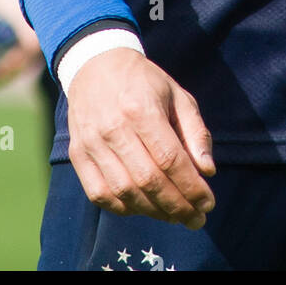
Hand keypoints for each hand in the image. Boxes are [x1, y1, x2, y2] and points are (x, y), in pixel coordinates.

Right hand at [67, 50, 215, 226]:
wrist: (96, 65)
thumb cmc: (144, 82)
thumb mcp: (177, 95)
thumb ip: (195, 132)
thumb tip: (207, 172)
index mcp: (142, 109)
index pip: (170, 159)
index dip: (191, 187)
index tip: (208, 204)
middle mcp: (113, 128)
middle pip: (148, 180)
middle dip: (177, 206)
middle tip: (196, 219)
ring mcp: (91, 143)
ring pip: (124, 192)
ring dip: (153, 211)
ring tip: (174, 216)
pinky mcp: (77, 154)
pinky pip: (99, 194)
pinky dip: (123, 208)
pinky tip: (144, 208)